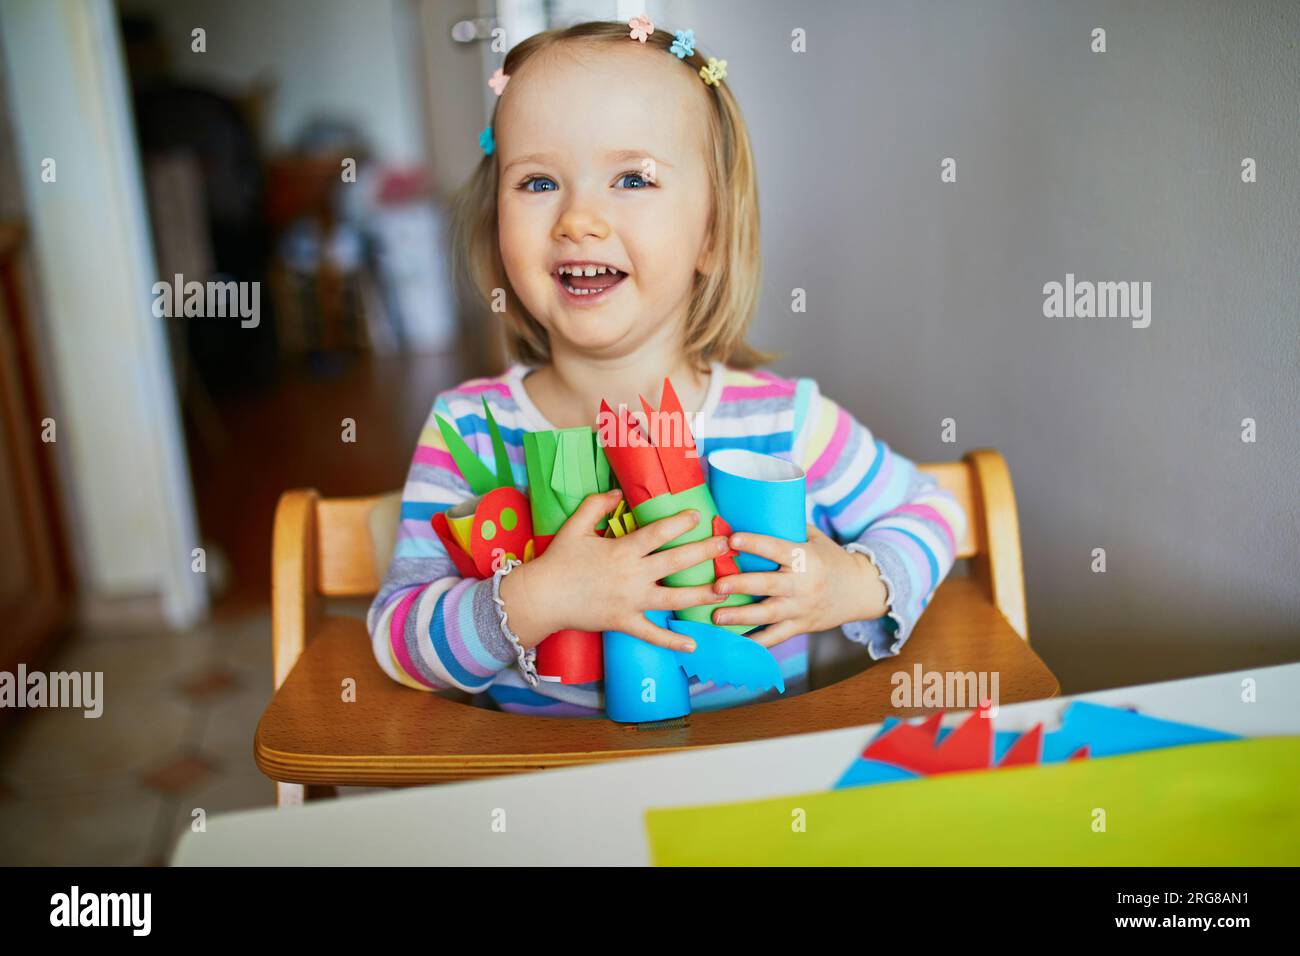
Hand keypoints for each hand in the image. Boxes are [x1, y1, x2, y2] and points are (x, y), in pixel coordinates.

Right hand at [501, 488, 729, 651]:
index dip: (680, 522)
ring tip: (724, 589)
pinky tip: (694, 643)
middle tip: (726, 545)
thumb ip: (596, 505)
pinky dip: (672, 641)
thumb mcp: (574, 526)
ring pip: (674, 597)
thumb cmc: (558, 560)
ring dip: (701, 593)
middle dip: (704, 552)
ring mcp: (631, 600)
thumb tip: (617, 492)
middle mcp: (633, 574)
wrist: (542, 597)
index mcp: (623, 549)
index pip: (658, 532)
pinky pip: (652, 634)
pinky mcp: (625, 621)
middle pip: (676, 561)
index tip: (699, 515)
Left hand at [708, 524, 888, 647]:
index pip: (777, 549)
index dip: (754, 543)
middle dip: (740, 585)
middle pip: (768, 586)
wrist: (860, 589)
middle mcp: (804, 585)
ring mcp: (802, 608)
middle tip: (716, 585)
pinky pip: (775, 637)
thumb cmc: (830, 558)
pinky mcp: (801, 626)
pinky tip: (734, 642)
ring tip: (716, 616)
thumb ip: (786, 529)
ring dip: (740, 617)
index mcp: (806, 558)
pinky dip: (756, 642)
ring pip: (768, 615)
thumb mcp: (814, 537)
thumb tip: (748, 511)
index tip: (731, 539)